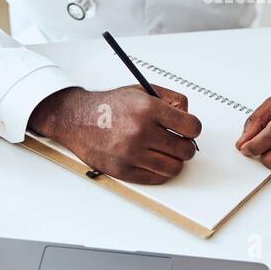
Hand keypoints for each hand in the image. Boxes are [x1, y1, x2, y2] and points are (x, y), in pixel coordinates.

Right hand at [29, 84, 200, 184]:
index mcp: (147, 109)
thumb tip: (188, 117)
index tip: (188, 130)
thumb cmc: (110, 106)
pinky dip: (159, 171)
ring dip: (174, 161)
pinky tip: (152, 160)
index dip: (192, 129)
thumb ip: (171, 100)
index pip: (191, 127)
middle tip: (177, 142)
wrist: (77, 120)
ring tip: (165, 152)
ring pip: (173, 168)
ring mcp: (131, 153)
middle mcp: (140, 132)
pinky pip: (156, 178)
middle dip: (185, 146)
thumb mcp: (142, 91)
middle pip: (185, 150)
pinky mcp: (123, 170)